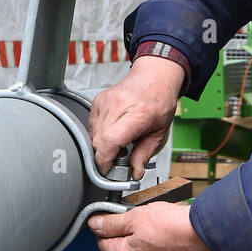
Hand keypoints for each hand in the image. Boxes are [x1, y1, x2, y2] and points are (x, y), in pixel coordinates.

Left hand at [87, 202, 211, 250]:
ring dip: (136, 237)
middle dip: (123, 231)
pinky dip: (148, 244)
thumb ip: (111, 222)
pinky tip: (159, 232)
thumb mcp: (136, 217)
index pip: (102, 242)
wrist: (201, 234)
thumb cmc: (172, 227)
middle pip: (117, 248)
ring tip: (151, 224)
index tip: (116, 214)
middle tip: (138, 217)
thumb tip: (94, 224)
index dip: (108, 224)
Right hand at [88, 57, 184, 178]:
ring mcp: (107, 100)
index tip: (108, 169)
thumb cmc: (160, 101)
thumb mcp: (159, 132)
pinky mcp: (98, 99)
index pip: (110, 140)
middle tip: (118, 157)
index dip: (105, 160)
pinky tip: (113, 129)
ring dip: (102, 144)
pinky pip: (91, 124)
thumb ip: (144, 154)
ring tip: (119, 140)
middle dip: (105, 155)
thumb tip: (134, 173)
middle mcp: (120, 104)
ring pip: (93, 134)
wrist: (155, 77)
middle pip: (98, 140)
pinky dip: (99, 132)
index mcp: (139, 113)